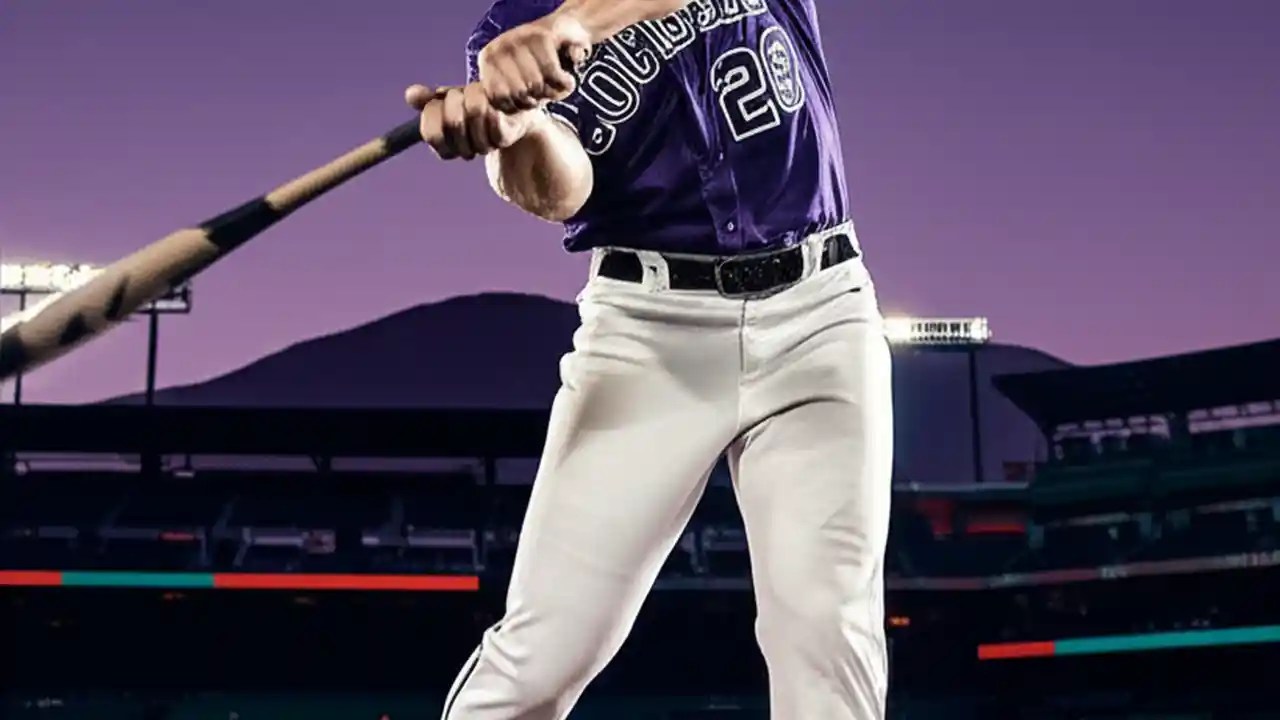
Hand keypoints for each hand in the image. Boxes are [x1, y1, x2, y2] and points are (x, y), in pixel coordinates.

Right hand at [405, 83, 542, 160]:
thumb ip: (428, 99)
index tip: (444, 101)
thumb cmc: (475, 105)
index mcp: (446, 144)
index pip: (430, 133)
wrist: (512, 113)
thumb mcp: (448, 99)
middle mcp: (465, 150)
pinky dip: (492, 101)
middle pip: (453, 120)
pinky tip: (495, 102)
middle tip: (465, 96)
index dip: (434, 113)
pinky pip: (495, 115)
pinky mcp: (507, 135)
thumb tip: (410, 94)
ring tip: (481, 97)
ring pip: (475, 111)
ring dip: (476, 96)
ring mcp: (486, 146)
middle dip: (457, 100)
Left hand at [476, 13, 590, 113]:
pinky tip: (567, 79)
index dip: (518, 106)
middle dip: (536, 99)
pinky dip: (565, 82)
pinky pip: (553, 74)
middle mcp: (500, 47)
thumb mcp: (519, 83)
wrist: (565, 30)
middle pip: (519, 94)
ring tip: (556, 83)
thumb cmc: (540, 66)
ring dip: (552, 92)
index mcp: (488, 60)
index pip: (498, 99)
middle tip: (545, 90)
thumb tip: (506, 112)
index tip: (529, 99)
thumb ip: (510, 98)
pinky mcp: (541, 37)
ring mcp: (519, 39)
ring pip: (536, 85)